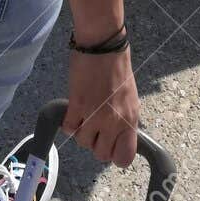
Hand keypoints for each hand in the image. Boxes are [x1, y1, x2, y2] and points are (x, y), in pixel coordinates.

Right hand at [62, 46, 138, 166]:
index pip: (125, 157)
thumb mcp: (129, 96)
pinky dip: (69, 122)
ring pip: (83, 142)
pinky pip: (69, 128)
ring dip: (81, 131)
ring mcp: (95, 114)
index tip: (109, 144)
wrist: (102, 43)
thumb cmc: (117, 65)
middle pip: (101, 155)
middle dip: (95, 143)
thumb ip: (124, 118)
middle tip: (94, 127)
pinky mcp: (78, 104)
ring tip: (84, 114)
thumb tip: (116, 134)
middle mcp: (114, 121)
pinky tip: (73, 111)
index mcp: (130, 118)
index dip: (114, 154)